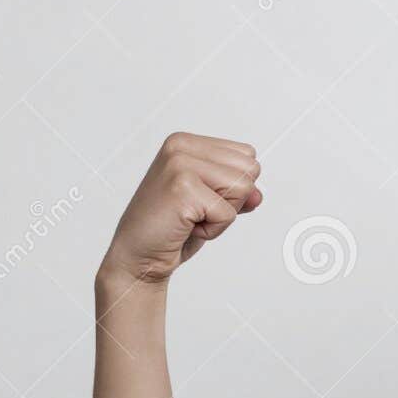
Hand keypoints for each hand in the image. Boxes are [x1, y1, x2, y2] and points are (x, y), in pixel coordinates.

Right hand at [101, 132, 261, 283]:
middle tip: (197, 210)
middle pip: (250, 169)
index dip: (234, 186)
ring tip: (191, 217)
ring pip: (244, 188)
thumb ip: (238, 190)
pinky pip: (228, 213)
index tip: (202, 198)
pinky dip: (213, 230)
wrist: (139, 254)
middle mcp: (180, 147)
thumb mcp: (212, 202)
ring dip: (223, 214)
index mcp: (186, 143)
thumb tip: (257, 194)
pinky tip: (186, 226)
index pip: (247, 155)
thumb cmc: (170, 227)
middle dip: (232, 198)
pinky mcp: (183, 188)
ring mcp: (180, 165)